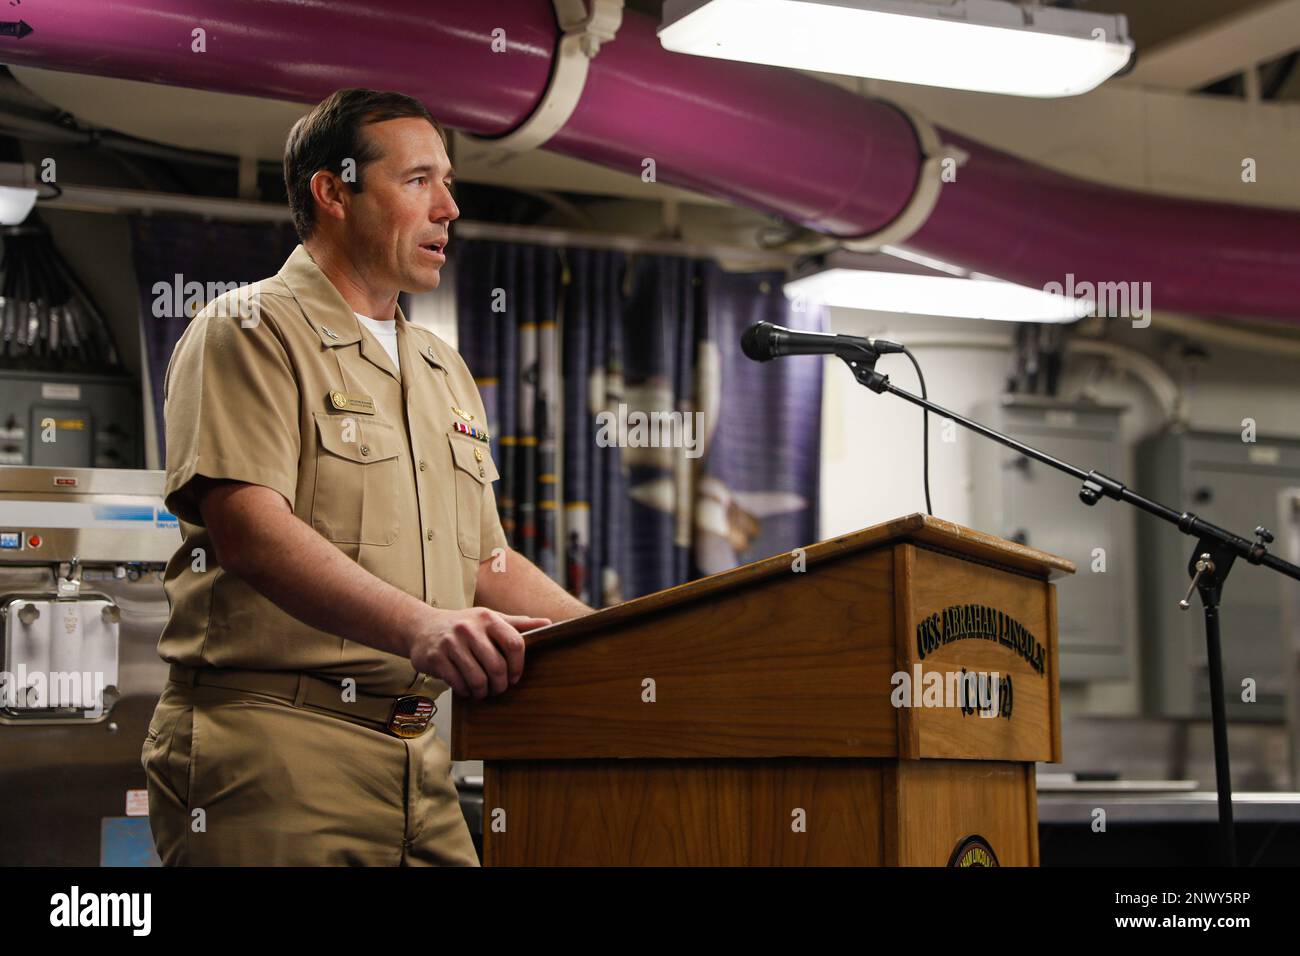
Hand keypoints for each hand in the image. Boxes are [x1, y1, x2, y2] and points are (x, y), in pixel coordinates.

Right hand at [409, 607, 550, 698]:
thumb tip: (549, 624)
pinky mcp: (436, 658)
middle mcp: (469, 628)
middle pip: (497, 666)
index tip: (515, 677)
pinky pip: (458, 683)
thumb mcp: (490, 619)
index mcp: (488, 618)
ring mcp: (451, 643)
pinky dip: (465, 691)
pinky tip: (466, 688)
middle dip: (500, 684)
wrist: (422, 626)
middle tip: (498, 688)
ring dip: (483, 691)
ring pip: (477, 679)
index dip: (518, 666)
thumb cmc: (464, 625)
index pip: (515, 644)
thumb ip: (519, 624)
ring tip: (483, 691)